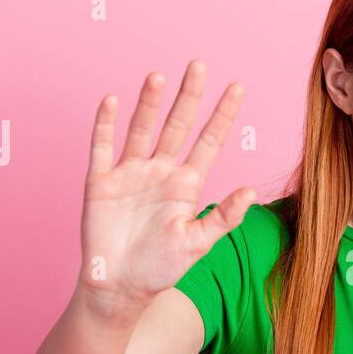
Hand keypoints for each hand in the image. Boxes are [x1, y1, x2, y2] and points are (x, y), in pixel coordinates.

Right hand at [78, 63, 255, 308]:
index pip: (209, 142)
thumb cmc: (161, 269)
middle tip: (199, 65)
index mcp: (186, 185)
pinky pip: (102, 147)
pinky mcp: (100, 183)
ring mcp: (130, 174)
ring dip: (149, 104)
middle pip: (177, 126)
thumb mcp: (198, 244)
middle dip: (189, 97)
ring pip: (142, 130)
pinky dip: (106, 125)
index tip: (237, 87)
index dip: (222, 115)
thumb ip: (224, 217)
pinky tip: (113, 101)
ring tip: (159, 76)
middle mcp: (160, 172)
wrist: (120, 288)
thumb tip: (251, 190)